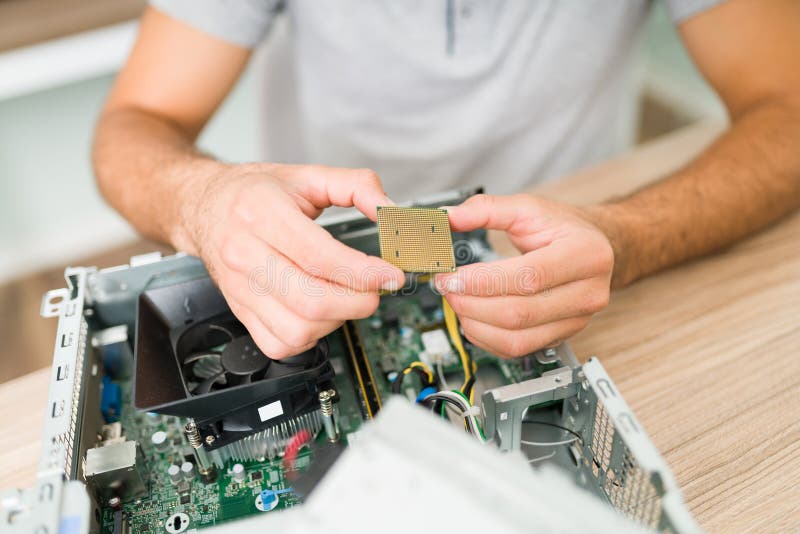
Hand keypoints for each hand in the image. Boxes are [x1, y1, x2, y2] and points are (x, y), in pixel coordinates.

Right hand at [178, 163, 404, 358]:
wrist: (204, 206)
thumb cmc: (254, 193)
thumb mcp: (307, 175)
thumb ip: (357, 185)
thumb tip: (392, 211)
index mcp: (261, 213)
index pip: (319, 257)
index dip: (363, 272)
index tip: (390, 275)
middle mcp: (245, 253)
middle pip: (311, 300)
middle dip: (357, 301)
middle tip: (376, 290)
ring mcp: (239, 287)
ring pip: (297, 329)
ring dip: (335, 321)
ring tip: (345, 298)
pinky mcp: (239, 311)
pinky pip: (279, 344)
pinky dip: (309, 337)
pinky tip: (318, 313)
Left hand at [434, 194, 612, 358]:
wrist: (593, 249)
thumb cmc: (563, 229)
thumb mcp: (529, 208)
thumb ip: (487, 209)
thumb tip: (449, 217)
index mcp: (585, 255)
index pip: (528, 277)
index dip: (482, 281)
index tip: (451, 276)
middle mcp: (587, 293)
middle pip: (519, 313)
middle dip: (472, 303)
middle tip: (447, 288)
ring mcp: (576, 320)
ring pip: (517, 339)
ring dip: (475, 325)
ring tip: (457, 302)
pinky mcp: (561, 336)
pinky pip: (518, 349)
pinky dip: (486, 338)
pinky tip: (473, 319)